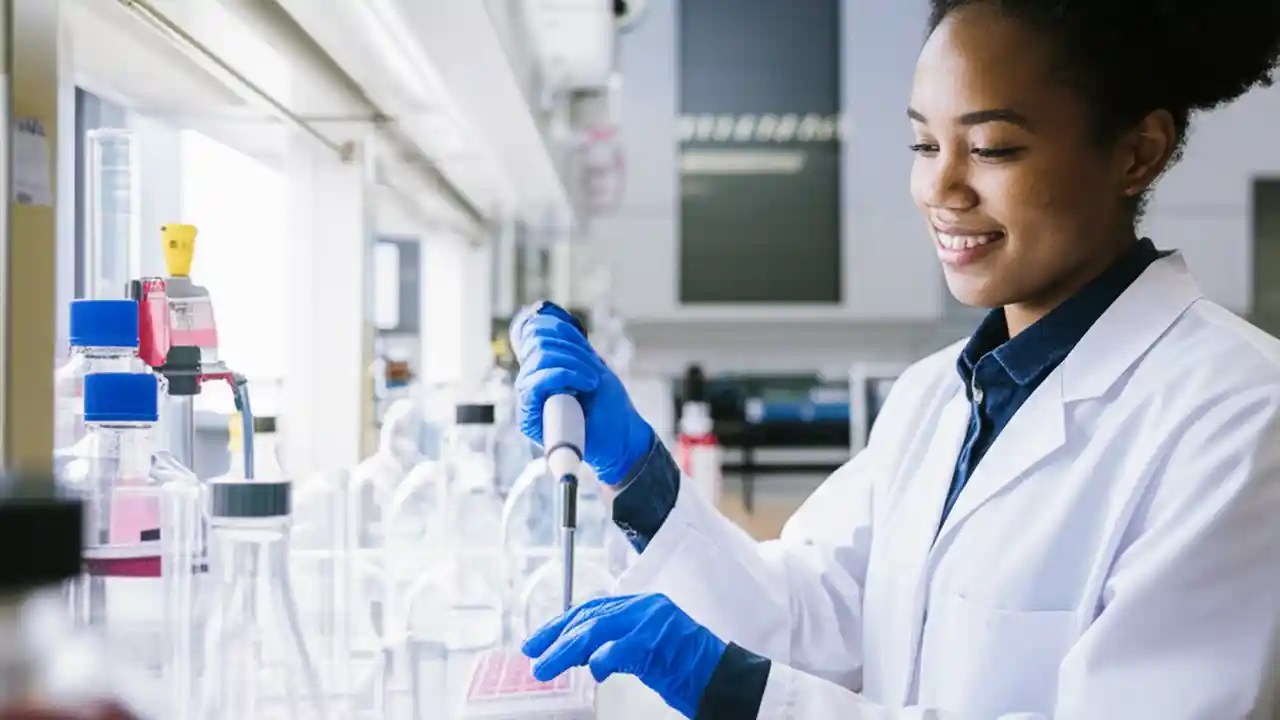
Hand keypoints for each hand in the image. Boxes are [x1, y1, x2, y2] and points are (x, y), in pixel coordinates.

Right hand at [512, 302, 653, 483]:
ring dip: (572, 365)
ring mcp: (530, 402)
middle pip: (537, 348)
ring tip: (593, 381)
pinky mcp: (529, 420)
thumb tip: (552, 321)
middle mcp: (533, 385)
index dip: (550, 329)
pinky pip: (534, 386)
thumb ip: (573, 348)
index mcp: (546, 371)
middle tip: (593, 369)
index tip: (572, 334)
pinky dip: (563, 377)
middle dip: (570, 351)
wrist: (621, 441)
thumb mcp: (593, 368)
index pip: (534, 338)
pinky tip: (585, 384)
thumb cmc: (610, 408)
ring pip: (537, 364)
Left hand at [522, 593, 726, 718]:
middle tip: (534, 657)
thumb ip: (615, 644)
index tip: (538, 641)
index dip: (560, 624)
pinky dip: (603, 660)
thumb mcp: (644, 651)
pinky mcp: (659, 640)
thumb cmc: (687, 670)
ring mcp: (653, 621)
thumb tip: (580, 652)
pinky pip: (620, 648)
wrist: (724, 679)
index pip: (591, 609)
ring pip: (596, 630)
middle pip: (589, 618)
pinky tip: (595, 671)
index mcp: (642, 604)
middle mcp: (645, 606)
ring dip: (566, 651)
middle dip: (555, 638)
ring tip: (546, 668)